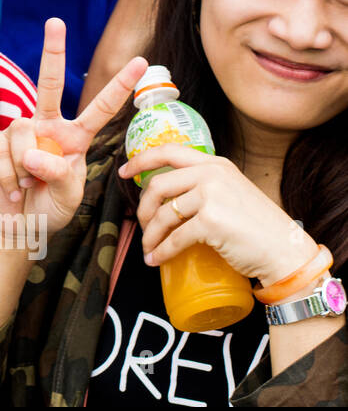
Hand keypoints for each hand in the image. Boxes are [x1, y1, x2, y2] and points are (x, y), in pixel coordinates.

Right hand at [0, 18, 147, 238]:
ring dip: (27, 168)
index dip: (119, 86)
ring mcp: (19, 133)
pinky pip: (3, 154)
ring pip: (23, 133)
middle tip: (55, 22)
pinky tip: (13, 190)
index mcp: (74, 137)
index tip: (140, 61)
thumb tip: (32, 152)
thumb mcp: (69, 196)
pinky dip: (9, 178)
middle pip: (50, 83)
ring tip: (29, 186)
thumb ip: (60, 172)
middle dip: (52, 51)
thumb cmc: (51, 209)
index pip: (100, 108)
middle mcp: (47, 127)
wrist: (19, 227)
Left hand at [122, 144, 317, 284]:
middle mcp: (212, 174)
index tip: (124, 172)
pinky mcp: (211, 221)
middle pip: (157, 185)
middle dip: (143, 209)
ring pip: (163, 214)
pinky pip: (174, 238)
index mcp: (216, 164)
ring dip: (150, 235)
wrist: (286, 251)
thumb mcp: (232, 191)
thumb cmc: (259, 227)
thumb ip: (205, 186)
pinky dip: (161, 251)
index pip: (168, 150)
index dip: (141, 160)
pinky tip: (157, 260)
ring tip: (149, 249)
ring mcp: (212, 196)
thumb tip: (168, 196)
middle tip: (142, 226)